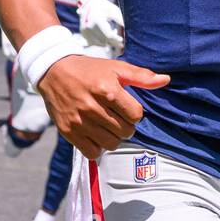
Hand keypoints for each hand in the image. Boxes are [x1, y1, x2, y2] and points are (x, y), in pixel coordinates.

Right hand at [37, 55, 168, 157]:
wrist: (53, 72)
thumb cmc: (90, 70)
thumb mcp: (116, 68)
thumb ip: (141, 76)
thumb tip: (166, 80)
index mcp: (107, 90)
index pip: (136, 115)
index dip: (134, 112)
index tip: (126, 107)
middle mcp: (92, 107)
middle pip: (125, 131)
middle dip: (126, 125)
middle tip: (117, 116)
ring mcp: (79, 121)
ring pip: (111, 144)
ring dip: (113, 137)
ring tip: (107, 125)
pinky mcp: (68, 132)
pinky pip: (92, 153)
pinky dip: (97, 147)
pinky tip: (96, 134)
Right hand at [74, 0, 124, 53]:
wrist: (90, 2)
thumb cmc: (105, 6)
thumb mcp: (115, 11)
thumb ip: (121, 21)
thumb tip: (129, 32)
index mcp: (97, 20)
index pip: (108, 34)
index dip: (116, 39)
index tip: (122, 40)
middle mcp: (88, 26)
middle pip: (104, 40)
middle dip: (113, 42)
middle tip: (121, 42)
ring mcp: (84, 31)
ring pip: (100, 43)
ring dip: (107, 41)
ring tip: (112, 32)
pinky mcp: (83, 34)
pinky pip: (94, 42)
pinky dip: (101, 41)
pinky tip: (105, 34)